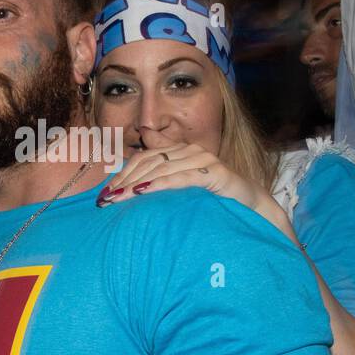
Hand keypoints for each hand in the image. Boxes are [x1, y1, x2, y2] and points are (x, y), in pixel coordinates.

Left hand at [96, 142, 267, 213]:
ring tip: (120, 198)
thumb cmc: (213, 196)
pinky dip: (162, 184)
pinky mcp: (215, 172)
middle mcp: (190, 150)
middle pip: (150, 162)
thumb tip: (139, 149)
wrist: (249, 205)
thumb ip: (162, 170)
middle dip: (125, 181)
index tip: (105, 193)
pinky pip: (182, 177)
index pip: (144, 157)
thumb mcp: (183, 184)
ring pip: (162, 169)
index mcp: (180, 150)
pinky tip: (145, 192)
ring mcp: (204, 159)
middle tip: (107, 199)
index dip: (123, 173)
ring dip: (137, 184)